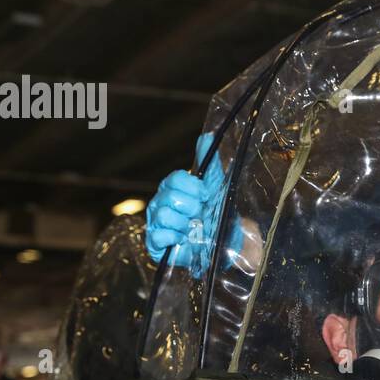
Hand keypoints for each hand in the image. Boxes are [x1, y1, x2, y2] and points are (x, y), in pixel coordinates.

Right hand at [145, 132, 227, 275]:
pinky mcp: (155, 243)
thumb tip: (207, 136)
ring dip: (185, 224)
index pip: (176, 178)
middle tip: (200, 214)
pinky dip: (175, 238)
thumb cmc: (217, 213)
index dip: (194, 188)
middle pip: (171, 197)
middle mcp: (159, 202)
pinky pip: (158, 236)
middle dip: (192, 207)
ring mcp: (155, 222)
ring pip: (164, 215)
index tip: (206, 195)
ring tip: (193, 228)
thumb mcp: (216, 186)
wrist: (224, 242)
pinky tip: (184, 240)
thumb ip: (209, 163)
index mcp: (171, 187)